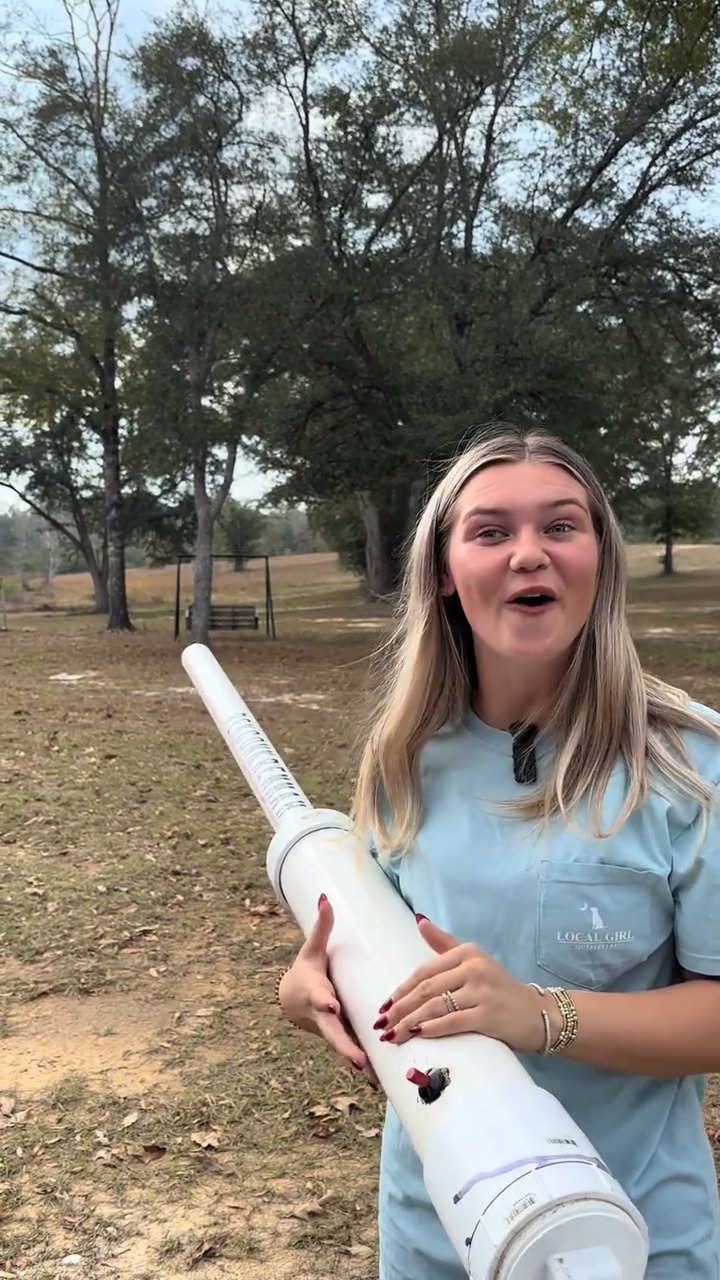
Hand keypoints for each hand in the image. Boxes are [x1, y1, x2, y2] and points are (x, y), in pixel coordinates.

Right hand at [278, 895, 379, 1086]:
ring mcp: (331, 1032)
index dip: (324, 1000)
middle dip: (346, 1046)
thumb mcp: (312, 950)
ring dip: (359, 1064)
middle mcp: (323, 1017)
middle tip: (359, 1060)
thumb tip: (325, 898)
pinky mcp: (341, 1040)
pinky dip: (366, 1069)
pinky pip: (353, 1054)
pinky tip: (382, 1084)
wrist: (291, 999)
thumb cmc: (307, 971)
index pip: (319, 996)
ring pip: (345, 1050)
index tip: (332, 1005)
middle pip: (333, 1033)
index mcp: (316, 992)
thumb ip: (322, 926)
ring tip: (377, 1080)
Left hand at [374, 916, 544, 1052]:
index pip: (424, 972)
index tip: (384, 1006)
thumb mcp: (475, 961)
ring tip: (394, 1035)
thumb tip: (419, 921)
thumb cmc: (500, 989)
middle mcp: (474, 968)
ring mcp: (482, 991)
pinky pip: (452, 1022)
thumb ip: (445, 944)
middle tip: (382, 1025)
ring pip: (435, 1007)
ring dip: (409, 1022)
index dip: (401, 990)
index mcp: (467, 952)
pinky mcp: (488, 1015)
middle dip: (400, 1009)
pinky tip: (418, 1035)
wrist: (537, 1014)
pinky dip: (432, 1029)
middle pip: (426, 989)